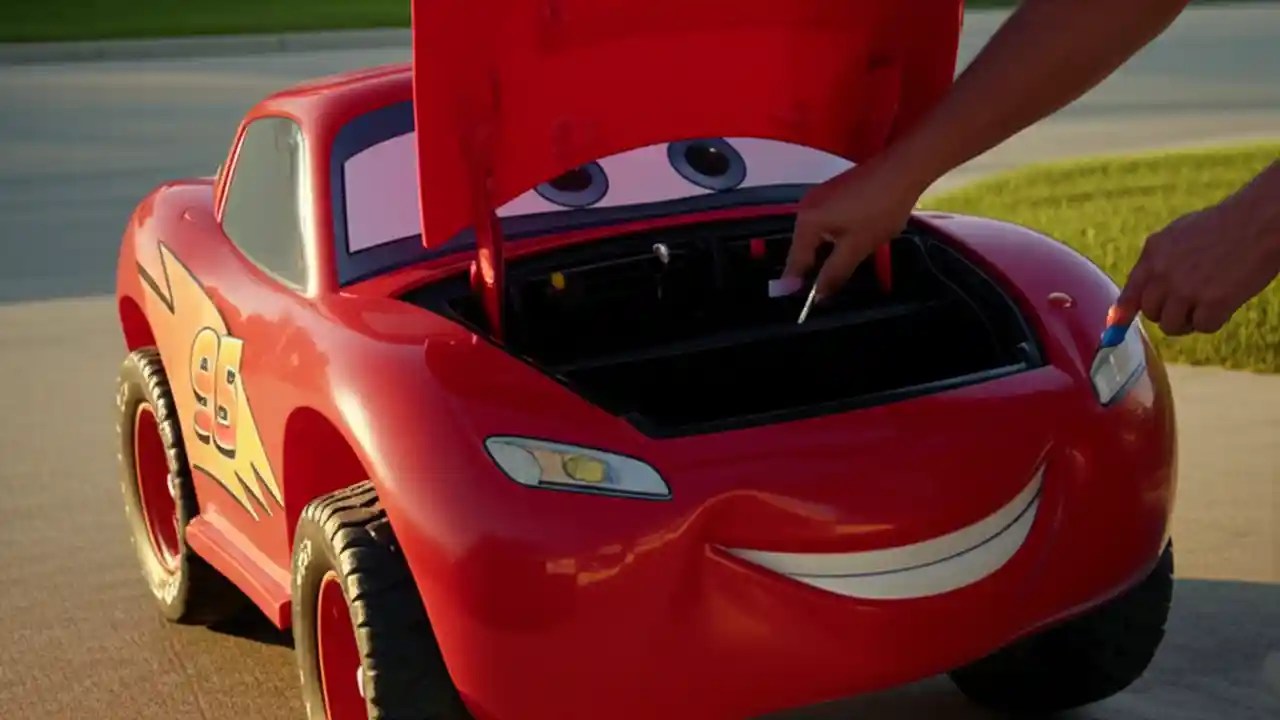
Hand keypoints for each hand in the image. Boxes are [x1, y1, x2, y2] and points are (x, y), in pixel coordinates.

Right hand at [782, 157, 925, 300]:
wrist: (901, 170)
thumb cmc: (878, 210)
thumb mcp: (856, 248)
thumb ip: (834, 273)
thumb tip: (818, 295)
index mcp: (807, 221)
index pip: (796, 260)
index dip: (797, 282)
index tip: (798, 300)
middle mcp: (806, 206)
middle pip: (804, 245)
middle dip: (815, 265)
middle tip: (826, 286)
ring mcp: (819, 195)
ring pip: (817, 233)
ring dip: (827, 250)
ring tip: (842, 263)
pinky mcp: (833, 190)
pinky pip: (826, 220)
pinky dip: (834, 234)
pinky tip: (851, 239)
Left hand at [1115, 197, 1279, 335]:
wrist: (1260, 220)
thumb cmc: (1223, 226)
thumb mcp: (1177, 236)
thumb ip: (1155, 263)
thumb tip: (1135, 297)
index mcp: (1152, 255)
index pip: (1129, 293)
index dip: (1124, 313)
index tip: (1115, 327)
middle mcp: (1162, 274)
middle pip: (1150, 313)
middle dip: (1168, 312)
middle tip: (1191, 302)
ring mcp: (1186, 290)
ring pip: (1171, 326)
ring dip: (1188, 321)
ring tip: (1207, 302)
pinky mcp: (1212, 304)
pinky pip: (1202, 327)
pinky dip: (1215, 320)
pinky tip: (1226, 301)